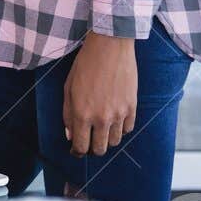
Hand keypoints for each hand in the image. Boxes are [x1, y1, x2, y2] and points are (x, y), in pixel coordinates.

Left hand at [63, 33, 137, 156]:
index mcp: (82, 114)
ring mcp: (120, 114)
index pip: (81, 146)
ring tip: (101, 128)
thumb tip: (70, 135)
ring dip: (107, 138)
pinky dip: (120, 128)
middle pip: (100, 149)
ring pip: (115, 141)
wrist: (110, 48)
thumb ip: (68, 114)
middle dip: (93, 148)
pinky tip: (114, 119)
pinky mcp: (133, 108)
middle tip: (89, 141)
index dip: (77, 152)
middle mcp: (102, 118)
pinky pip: (128, 129)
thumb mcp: (68, 88)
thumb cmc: (85, 65)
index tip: (76, 151)